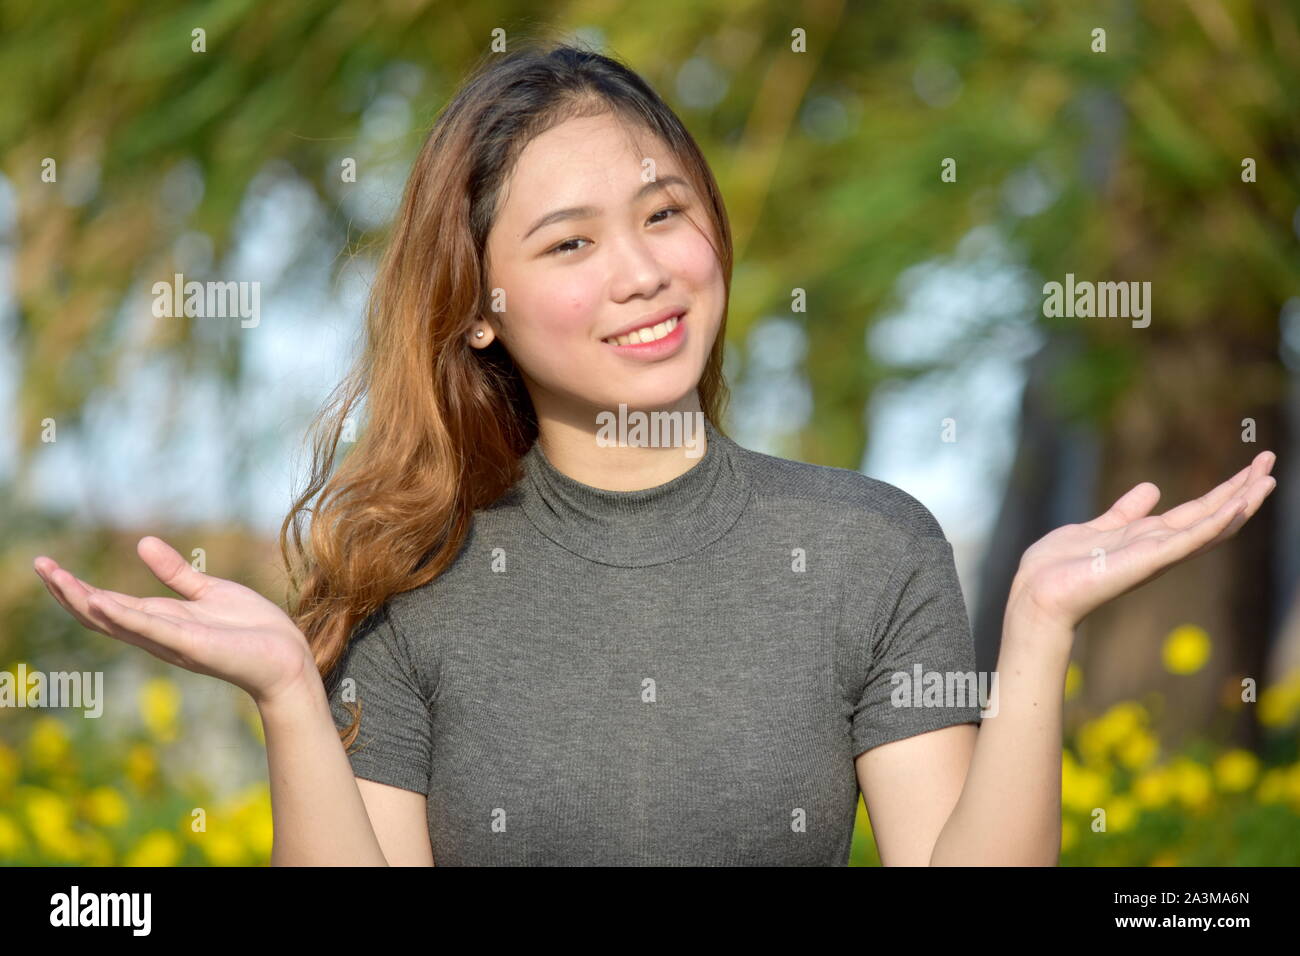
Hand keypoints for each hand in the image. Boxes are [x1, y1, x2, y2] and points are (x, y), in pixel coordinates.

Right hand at [33, 535, 317, 707]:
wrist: (287, 657)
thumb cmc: (252, 630)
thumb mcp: (209, 591)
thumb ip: (176, 572)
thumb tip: (142, 542)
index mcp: (160, 620)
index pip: (107, 604)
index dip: (76, 587)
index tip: (48, 565)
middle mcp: (157, 634)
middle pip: (100, 615)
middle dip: (68, 592)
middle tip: (39, 566)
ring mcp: (171, 641)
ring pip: (118, 621)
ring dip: (86, 600)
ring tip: (57, 578)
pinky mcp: (191, 644)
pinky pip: (152, 629)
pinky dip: (126, 615)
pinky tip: (101, 599)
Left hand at [1009, 450, 1276, 630]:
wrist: (1038, 594)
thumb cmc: (1059, 568)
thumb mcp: (1097, 529)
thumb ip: (1125, 512)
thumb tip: (1153, 489)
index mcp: (1148, 538)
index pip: (1197, 512)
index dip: (1225, 491)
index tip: (1250, 467)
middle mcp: (1159, 548)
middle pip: (1212, 515)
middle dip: (1242, 490)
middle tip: (1271, 462)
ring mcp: (1156, 555)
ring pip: (1209, 526)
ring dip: (1239, 503)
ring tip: (1267, 479)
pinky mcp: (1147, 560)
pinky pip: (1188, 540)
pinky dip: (1214, 524)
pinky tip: (1237, 506)